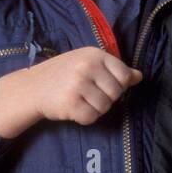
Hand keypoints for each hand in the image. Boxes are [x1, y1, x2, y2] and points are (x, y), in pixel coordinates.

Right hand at [0, 47, 140, 137]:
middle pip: (116, 93)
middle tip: (88, 95)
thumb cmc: (64, 75)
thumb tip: (139, 76)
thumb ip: (114, 69)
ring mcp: (77, 84)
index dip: (118, 86)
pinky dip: (84, 118)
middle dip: (106, 99)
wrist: (32, 87)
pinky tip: (73, 109)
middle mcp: (86, 66)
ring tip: (80, 101)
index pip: (124, 75)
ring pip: (105, 107)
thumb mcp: (89, 64)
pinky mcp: (69, 102)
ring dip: (95, 109)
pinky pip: (91, 117)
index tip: (103, 86)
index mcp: (94, 54)